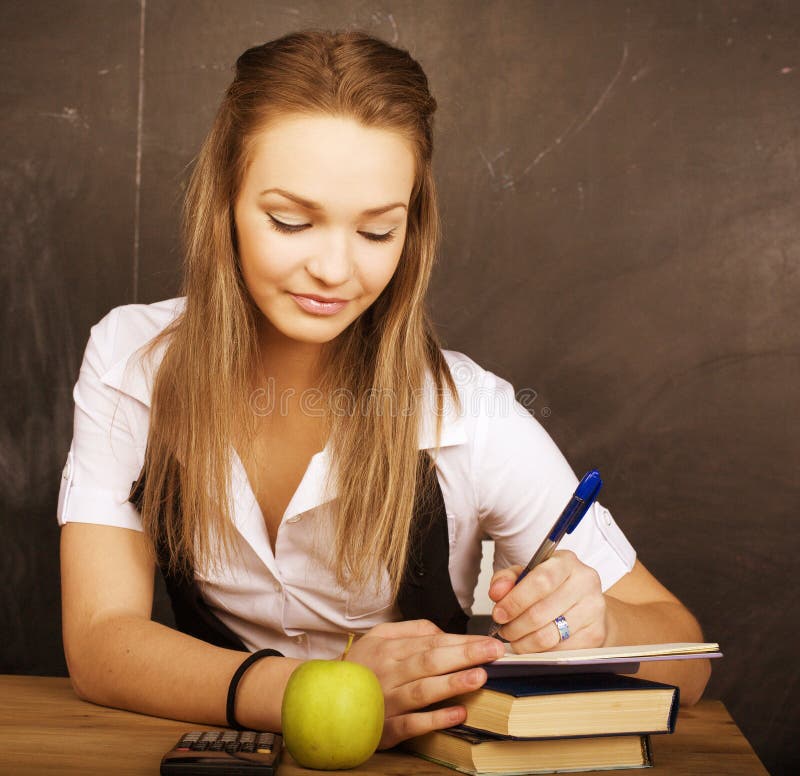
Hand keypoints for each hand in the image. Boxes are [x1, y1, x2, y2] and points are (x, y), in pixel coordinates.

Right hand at [345, 619, 505, 748]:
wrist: (326, 698)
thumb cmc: (364, 665)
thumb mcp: (380, 636)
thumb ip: (413, 630)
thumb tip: (444, 633)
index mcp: (391, 649)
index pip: (432, 642)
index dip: (462, 641)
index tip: (489, 641)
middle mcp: (390, 673)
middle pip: (430, 661)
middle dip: (464, 655)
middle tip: (493, 652)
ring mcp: (387, 702)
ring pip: (422, 691)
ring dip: (452, 684)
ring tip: (479, 677)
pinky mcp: (386, 729)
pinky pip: (412, 724)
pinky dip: (435, 720)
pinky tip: (458, 714)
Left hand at [489, 550, 607, 652]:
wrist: (586, 603)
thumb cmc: (553, 587)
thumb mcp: (528, 573)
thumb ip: (507, 578)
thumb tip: (497, 592)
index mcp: (566, 562)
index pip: (540, 581)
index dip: (515, 600)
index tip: (499, 613)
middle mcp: (585, 583)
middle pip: (541, 612)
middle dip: (514, 626)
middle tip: (503, 630)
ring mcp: (593, 610)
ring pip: (548, 636)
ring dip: (523, 642)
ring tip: (514, 638)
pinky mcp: (595, 635)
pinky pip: (559, 651)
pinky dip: (539, 652)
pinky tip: (532, 645)